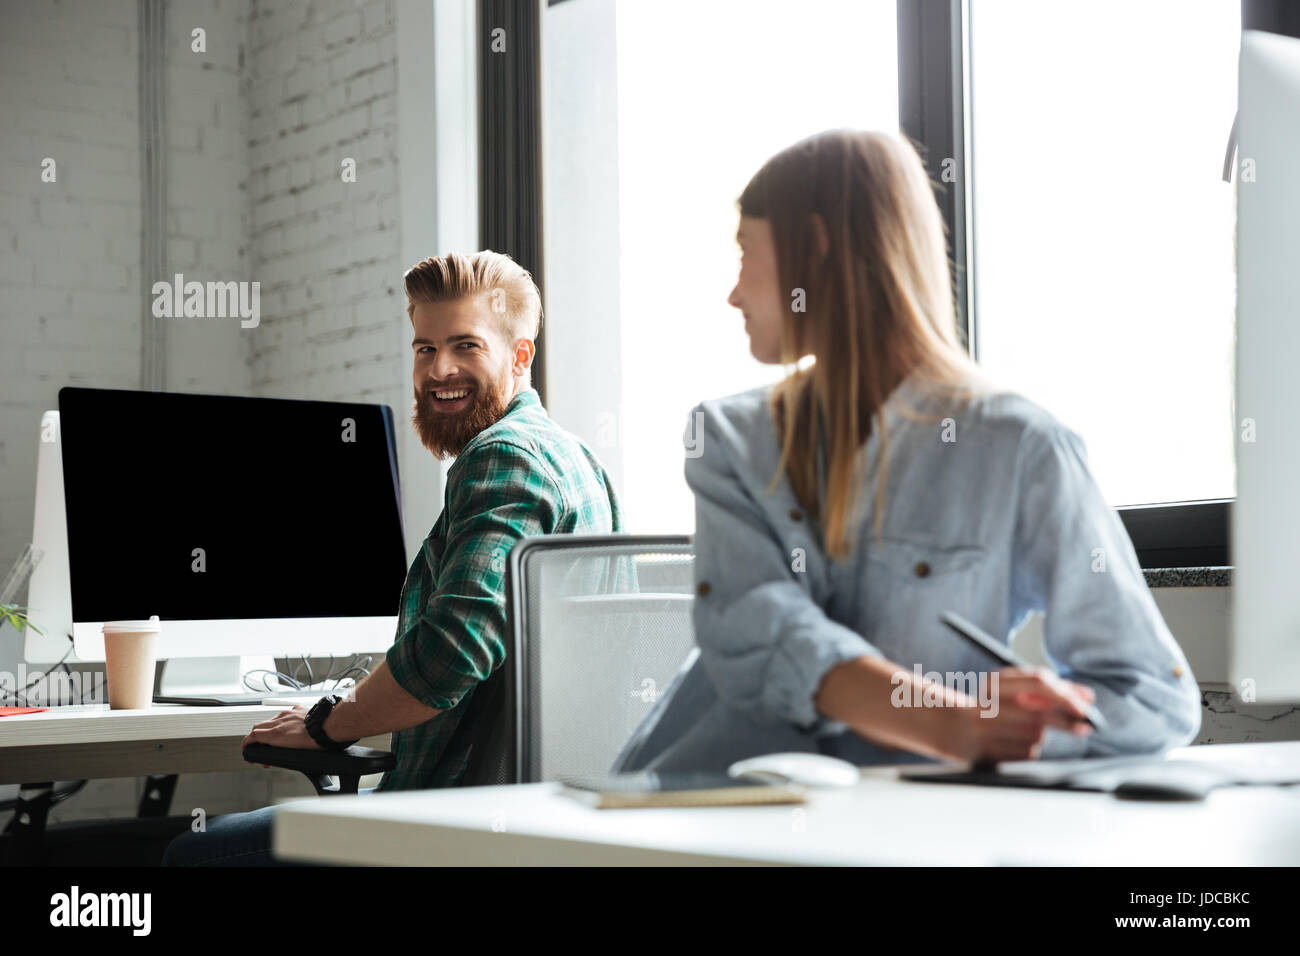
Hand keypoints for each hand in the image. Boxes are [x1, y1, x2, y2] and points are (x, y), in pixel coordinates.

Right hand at [240, 705, 321, 764]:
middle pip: (258, 726)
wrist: (328, 727)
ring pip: (271, 720)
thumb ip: (277, 753)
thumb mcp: (291, 754)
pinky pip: (286, 714)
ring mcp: (288, 714)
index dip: (247, 742)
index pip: (253, 735)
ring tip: (274, 738)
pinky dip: (283, 721)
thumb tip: (271, 759)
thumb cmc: (314, 742)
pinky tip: (289, 726)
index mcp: (275, 734)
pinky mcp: (298, 710)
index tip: (245, 746)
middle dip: (255, 737)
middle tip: (259, 746)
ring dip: (269, 729)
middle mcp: (279, 721)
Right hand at [931, 667, 1095, 763]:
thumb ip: (1041, 689)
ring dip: (1039, 734)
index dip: (1067, 693)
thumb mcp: (1007, 688)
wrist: (946, 725)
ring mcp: (988, 730)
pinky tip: (1010, 741)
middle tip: (1085, 725)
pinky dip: (1027, 748)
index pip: (1039, 682)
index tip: (1087, 701)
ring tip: (1019, 729)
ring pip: (1037, 735)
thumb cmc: (987, 705)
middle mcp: (990, 704)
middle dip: (1067, 720)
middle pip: (1042, 712)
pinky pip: (1026, 752)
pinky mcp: (988, 753)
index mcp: (995, 682)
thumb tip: (1084, 697)